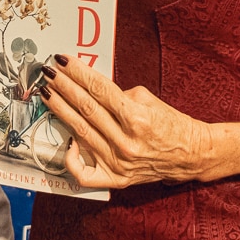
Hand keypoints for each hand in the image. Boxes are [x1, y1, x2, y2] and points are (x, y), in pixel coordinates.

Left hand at [39, 55, 218, 188]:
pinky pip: (85, 173)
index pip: (99, 90)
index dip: (78, 72)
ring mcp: (119, 163)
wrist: (192, 155)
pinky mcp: (116, 179)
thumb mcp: (148, 99)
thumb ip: (118, 95)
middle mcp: (126, 142)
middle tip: (47, 73)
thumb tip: (89, 89)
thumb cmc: (171, 124)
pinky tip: (67, 140)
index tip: (62, 60)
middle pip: (86, 108)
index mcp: (137, 118)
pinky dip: (71, 158)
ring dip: (60, 110)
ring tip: (47, 93)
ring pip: (81, 132)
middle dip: (63, 87)